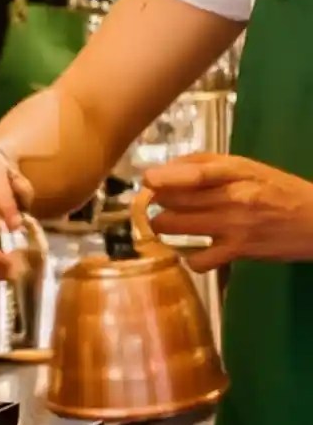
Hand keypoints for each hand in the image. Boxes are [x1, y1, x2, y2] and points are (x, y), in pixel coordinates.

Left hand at [143, 154, 312, 270]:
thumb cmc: (277, 190)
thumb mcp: (247, 167)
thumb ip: (206, 164)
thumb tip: (165, 169)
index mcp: (237, 171)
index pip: (196, 173)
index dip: (164, 177)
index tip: (146, 180)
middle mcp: (234, 197)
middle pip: (175, 200)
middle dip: (157, 202)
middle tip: (157, 204)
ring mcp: (234, 226)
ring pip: (176, 226)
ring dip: (163, 227)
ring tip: (170, 224)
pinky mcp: (238, 251)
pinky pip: (197, 260)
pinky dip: (189, 258)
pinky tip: (194, 251)